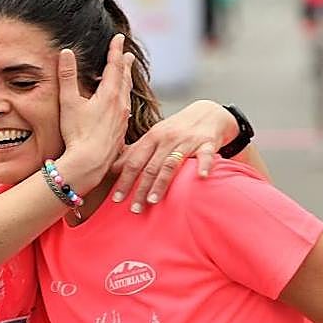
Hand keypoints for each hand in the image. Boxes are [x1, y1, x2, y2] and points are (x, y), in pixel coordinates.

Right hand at [55, 33, 133, 193]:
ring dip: (126, 82)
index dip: (115, 50)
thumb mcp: (68, 102)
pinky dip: (123, 100)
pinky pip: (125, 110)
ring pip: (127, 95)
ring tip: (126, 76)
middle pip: (125, 79)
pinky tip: (120, 106)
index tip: (118, 37)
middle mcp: (120, 105)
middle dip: (125, 65)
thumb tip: (66, 52)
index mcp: (109, 94)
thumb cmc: (78, 133)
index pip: (115, 65)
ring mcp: (122, 119)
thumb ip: (67, 76)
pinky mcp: (121, 132)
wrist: (90, 163)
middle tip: (128, 54)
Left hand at [110, 100, 236, 212]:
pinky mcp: (207, 144)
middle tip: (134, 209)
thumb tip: (113, 168)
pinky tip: (201, 176)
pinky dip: (203, 165)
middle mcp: (167, 139)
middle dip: (140, 188)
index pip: (134, 161)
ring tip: (152, 201)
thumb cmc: (177, 128)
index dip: (125, 180)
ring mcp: (187, 141)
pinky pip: (205, 155)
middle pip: (150, 167)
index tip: (117, 198)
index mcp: (152, 137)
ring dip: (161, 183)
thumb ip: (136, 152)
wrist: (208, 113)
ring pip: (171, 164)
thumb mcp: (154, 136)